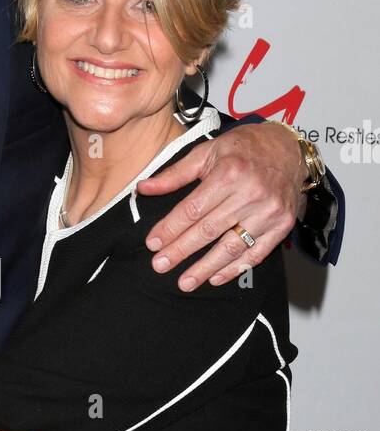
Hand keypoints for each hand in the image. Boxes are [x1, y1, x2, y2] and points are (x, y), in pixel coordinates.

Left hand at [136, 120, 303, 289]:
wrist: (287, 148)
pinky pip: (256, 253)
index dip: (170, 228)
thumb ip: (174, 174)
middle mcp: (251, 193)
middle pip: (209, 230)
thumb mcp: (206, 152)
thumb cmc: (243, 148)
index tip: (153, 244)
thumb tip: (143, 188)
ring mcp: (269, 211)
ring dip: (206, 268)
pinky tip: (215, 277)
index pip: (193, 209)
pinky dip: (234, 268)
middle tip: (160, 266)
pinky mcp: (282, 224)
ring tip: (185, 282)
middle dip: (181, 251)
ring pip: (231, 246)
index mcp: (229, 173)